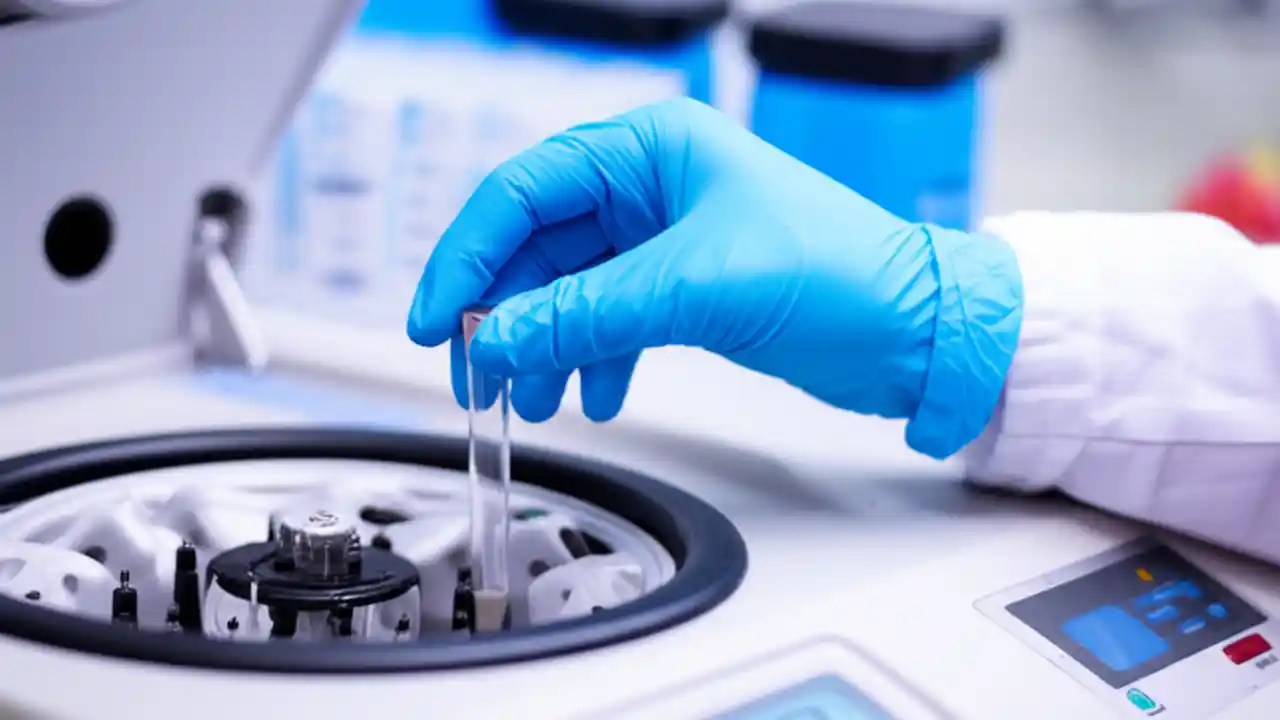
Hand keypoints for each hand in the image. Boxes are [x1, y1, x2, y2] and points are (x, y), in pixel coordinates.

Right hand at [406, 99, 1021, 457]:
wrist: (918, 335)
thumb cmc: (843, 275)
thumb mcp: (698, 288)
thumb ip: (586, 315)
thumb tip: (498, 341)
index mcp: (651, 150)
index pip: (524, 192)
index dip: (467, 255)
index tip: (435, 319)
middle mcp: (651, 186)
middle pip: (537, 247)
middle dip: (502, 314)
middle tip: (475, 375)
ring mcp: (664, 240)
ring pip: (567, 290)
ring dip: (542, 345)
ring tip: (529, 397)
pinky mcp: (682, 289)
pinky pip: (607, 321)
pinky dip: (592, 359)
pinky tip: (594, 395)